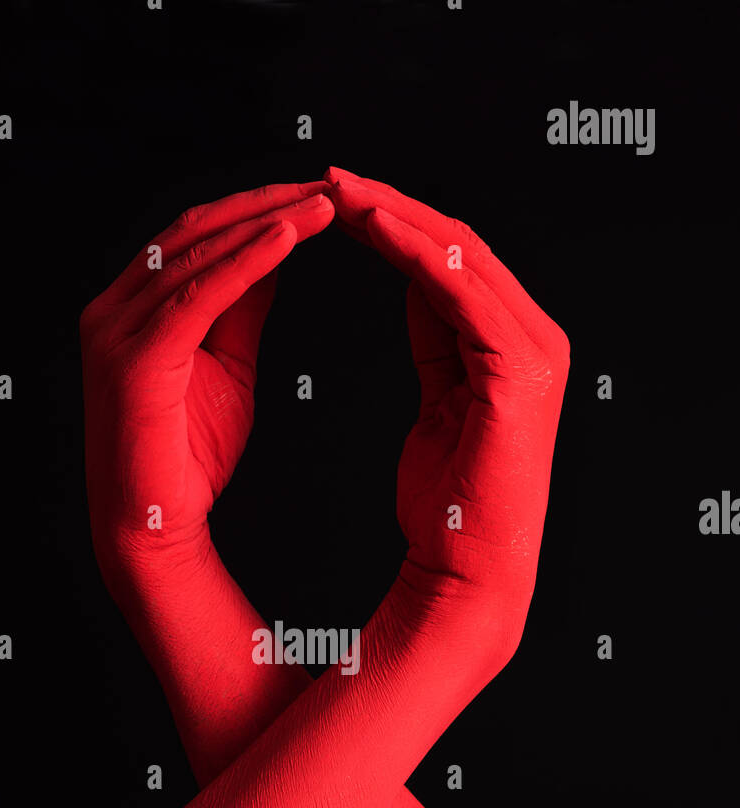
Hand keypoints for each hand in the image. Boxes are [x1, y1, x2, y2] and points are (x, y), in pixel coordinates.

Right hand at [80, 182, 333, 592]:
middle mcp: (114, 307)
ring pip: (200, 253)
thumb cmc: (187, 457)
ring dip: (268, 224)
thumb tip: (274, 253)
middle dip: (268, 203)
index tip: (315, 197)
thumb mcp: (227, 365)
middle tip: (331, 186)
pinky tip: (290, 240)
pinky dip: (248, 262)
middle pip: (197, 230)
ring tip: (325, 206)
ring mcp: (117, 330)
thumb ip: (242, 308)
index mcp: (131, 306)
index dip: (258, 209)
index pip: (198, 234)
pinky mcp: (136, 359)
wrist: (151, 527)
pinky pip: (200, 295)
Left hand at [326, 168, 568, 639]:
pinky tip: (371, 229)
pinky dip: (414, 253)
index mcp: (514, 345)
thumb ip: (438, 340)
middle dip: (391, 207)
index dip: (396, 225)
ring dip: (396, 218)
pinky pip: (460, 291)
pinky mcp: (518, 367)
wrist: (468, 570)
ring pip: (460, 256)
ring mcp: (533, 349)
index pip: (453, 261)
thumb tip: (417, 286)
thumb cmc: (447, 505)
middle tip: (330, 178)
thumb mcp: (437, 403)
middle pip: (459, 245)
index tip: (338, 201)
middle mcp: (533, 337)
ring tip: (340, 193)